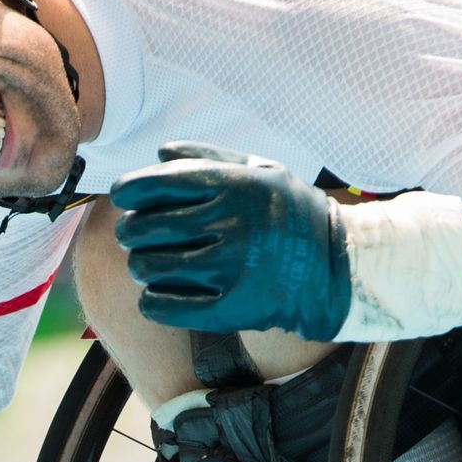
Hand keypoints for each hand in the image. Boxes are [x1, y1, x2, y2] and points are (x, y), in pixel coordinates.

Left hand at [110, 142, 351, 340]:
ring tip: (148, 264)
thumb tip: (160, 153)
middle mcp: (230, 224)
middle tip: (134, 236)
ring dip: (140, 265)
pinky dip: (152, 301)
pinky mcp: (231, 309)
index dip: (128, 191)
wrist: (338, 269)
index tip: (123, 198)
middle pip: (145, 228)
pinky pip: (166, 307)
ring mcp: (230, 269)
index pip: (157, 185)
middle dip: (130, 231)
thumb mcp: (263, 171)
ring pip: (150, 267)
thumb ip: (211, 158)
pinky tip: (156, 295)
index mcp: (234, 187)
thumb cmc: (295, 214)